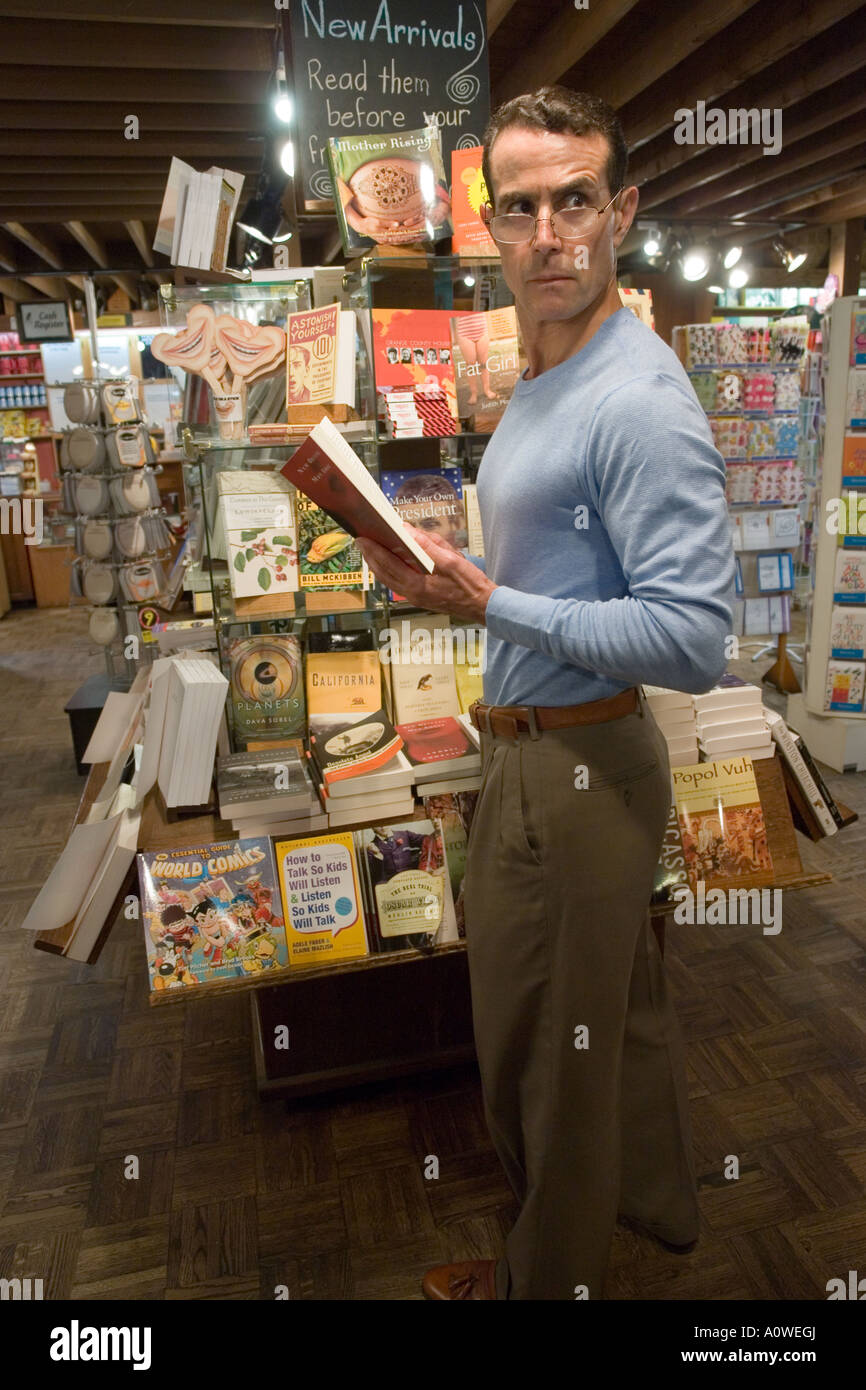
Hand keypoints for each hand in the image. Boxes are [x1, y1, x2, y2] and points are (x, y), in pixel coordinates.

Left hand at [357, 524, 495, 624]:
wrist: (482, 605)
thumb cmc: (469, 584)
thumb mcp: (450, 560)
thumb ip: (427, 545)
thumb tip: (407, 531)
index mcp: (417, 585)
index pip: (387, 565)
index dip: (373, 551)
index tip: (362, 538)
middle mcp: (412, 593)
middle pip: (384, 573)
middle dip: (371, 557)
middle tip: (361, 541)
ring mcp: (415, 597)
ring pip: (389, 579)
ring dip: (378, 565)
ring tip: (371, 550)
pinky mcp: (421, 597)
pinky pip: (399, 583)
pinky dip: (390, 571)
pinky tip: (390, 562)